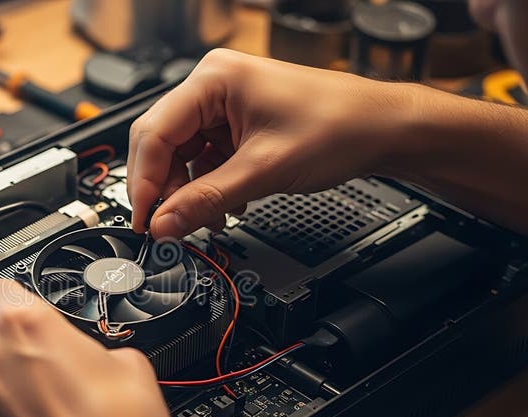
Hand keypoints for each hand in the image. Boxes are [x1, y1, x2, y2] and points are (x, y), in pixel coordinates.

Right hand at [127, 49, 414, 237]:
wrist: (383, 130)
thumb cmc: (340, 127)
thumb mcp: (263, 171)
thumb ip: (206, 200)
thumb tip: (165, 225)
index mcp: (213, 78)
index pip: (154, 133)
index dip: (144, 183)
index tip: (145, 221)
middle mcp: (213, 85)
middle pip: (162, 143)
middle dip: (163, 188)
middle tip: (164, 226)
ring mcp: (224, 104)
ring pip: (181, 154)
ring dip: (188, 191)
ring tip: (203, 219)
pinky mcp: (237, 123)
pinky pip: (204, 158)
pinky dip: (207, 186)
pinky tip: (223, 207)